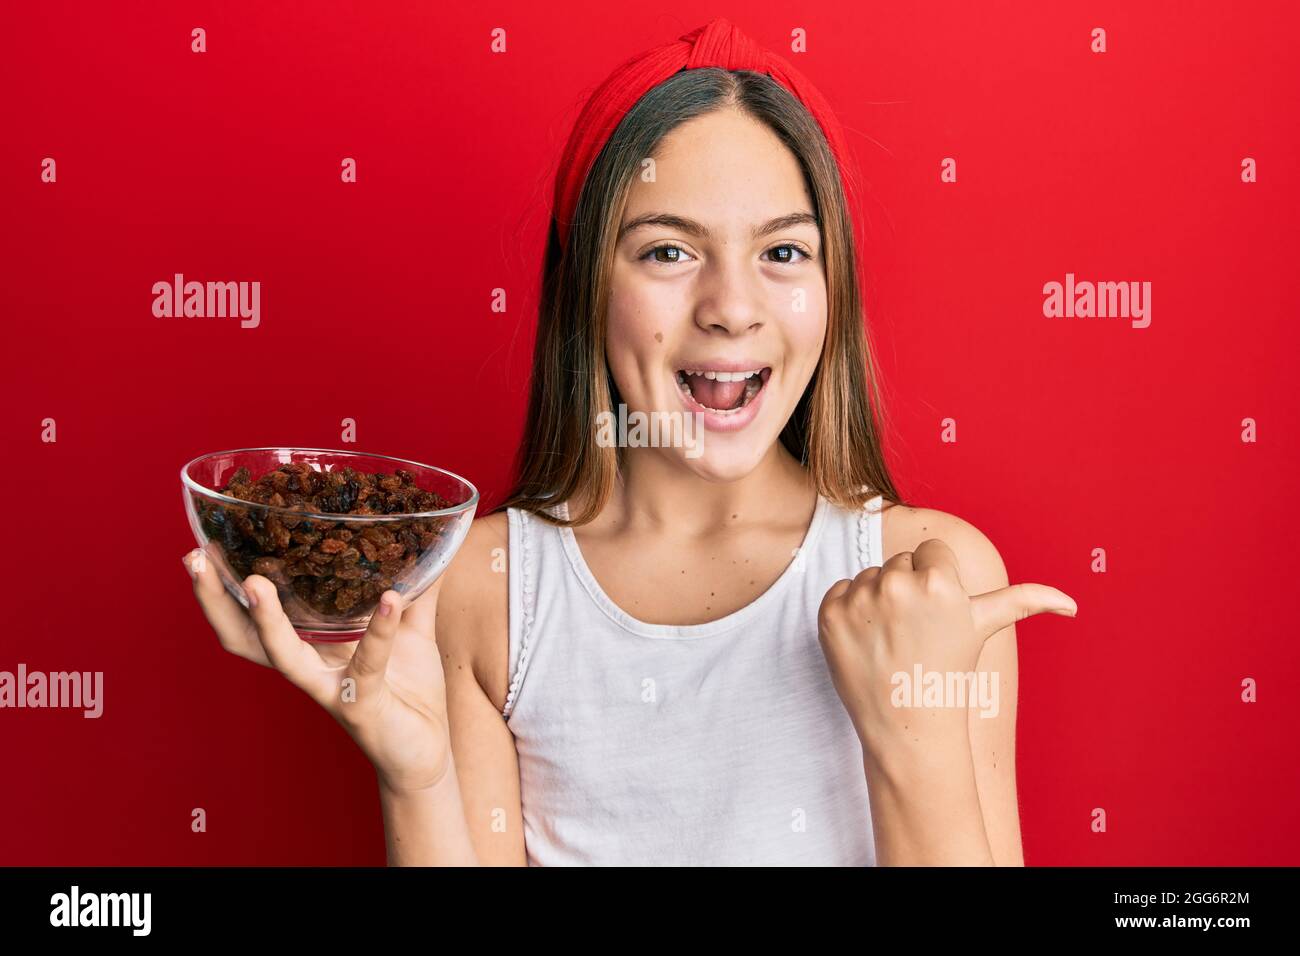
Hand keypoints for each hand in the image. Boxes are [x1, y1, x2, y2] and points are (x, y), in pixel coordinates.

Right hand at [183, 543, 452, 793]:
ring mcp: (329, 689)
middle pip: (244, 637)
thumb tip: (431, 542)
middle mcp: (309, 666)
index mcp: (312, 645)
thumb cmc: (409, 691)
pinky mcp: (361, 705)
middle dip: (216, 601)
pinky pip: (366, 664)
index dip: (227, 586)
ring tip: (256, 583)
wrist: (426, 751)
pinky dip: (380, 630)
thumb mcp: (413, 631)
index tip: (204, 547)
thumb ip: (418, 590)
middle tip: (198, 561)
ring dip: (267, 621)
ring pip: (285, 656)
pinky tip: (389, 599)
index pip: (255, 614)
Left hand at [817, 538, 1075, 753]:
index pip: (932, 551)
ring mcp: (859, 599)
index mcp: (938, 580)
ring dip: (877, 601)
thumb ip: (1024, 603)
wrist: (906, 725)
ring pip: (870, 576)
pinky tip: (866, 641)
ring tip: (892, 639)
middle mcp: (897, 583)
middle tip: (916, 633)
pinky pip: (839, 591)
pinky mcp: (829, 614)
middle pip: (900, 563)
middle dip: (908, 590)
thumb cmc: (948, 674)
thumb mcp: (984, 629)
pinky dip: (848, 613)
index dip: (936, 581)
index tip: (938, 614)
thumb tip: (1071, 604)